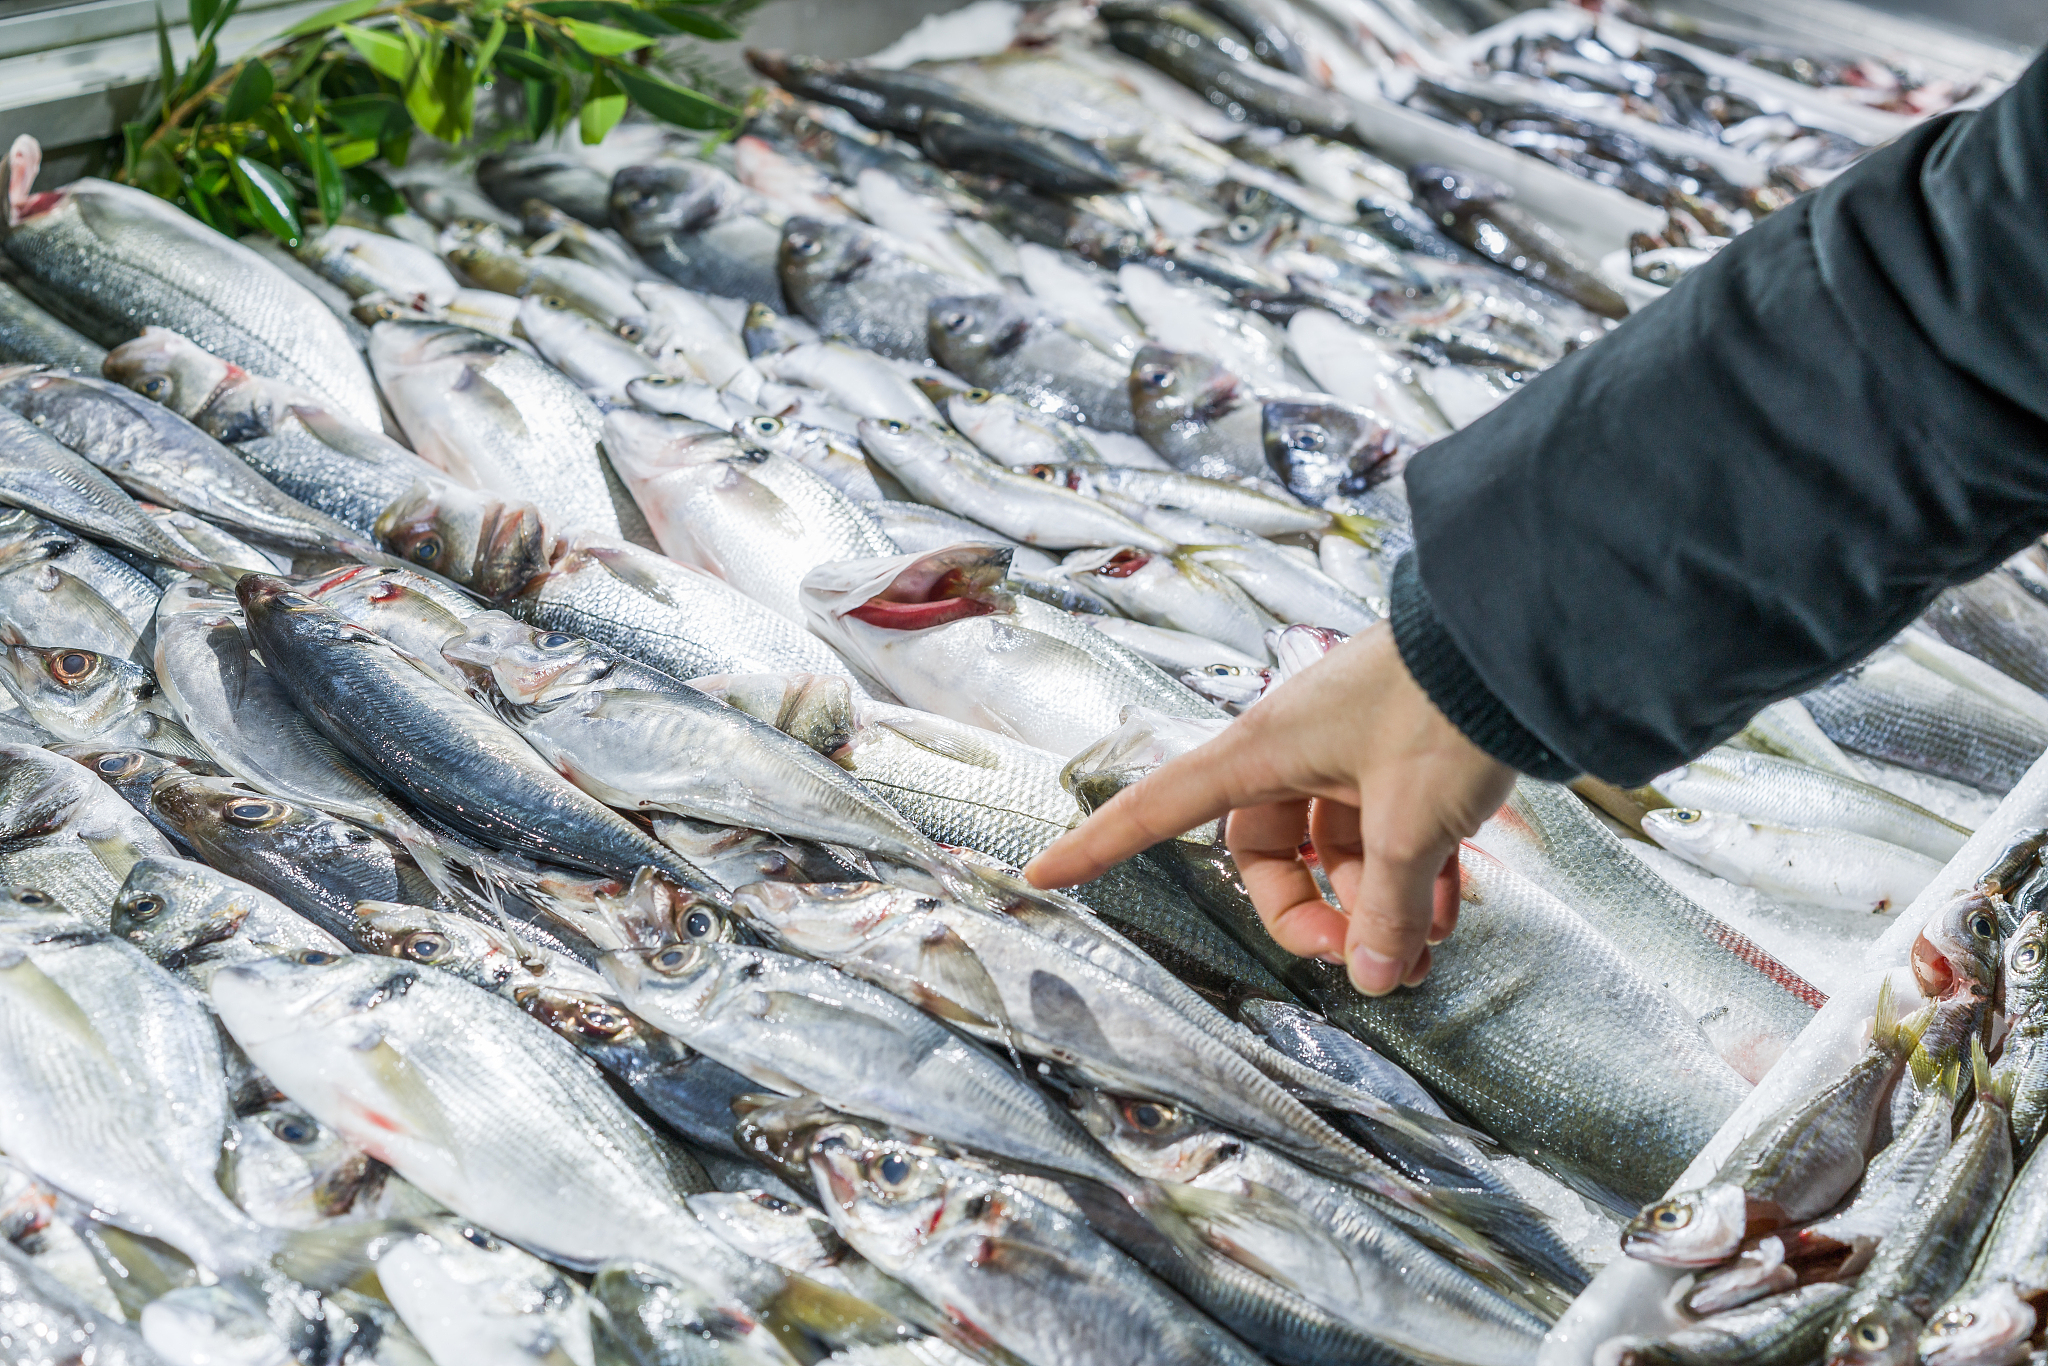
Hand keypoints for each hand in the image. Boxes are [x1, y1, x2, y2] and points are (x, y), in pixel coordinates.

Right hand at [1023, 622, 1517, 994]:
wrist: (1518, 641)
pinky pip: (1382, 831)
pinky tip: (1453, 911)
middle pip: (1267, 853)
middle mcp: (1295, 750)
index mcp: (1265, 751)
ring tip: (1431, 944)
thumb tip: (1375, 977)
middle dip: (1312, 912)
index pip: (1159, 806)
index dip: (1102, 842)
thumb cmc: (1444, 710)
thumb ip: (1389, 909)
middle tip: (1365, 956)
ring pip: (1336, 849)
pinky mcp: (1396, 756)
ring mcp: (1347, 752)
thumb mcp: (1413, 824)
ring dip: (1375, 903)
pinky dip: (1410, 876)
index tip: (1046, 869)